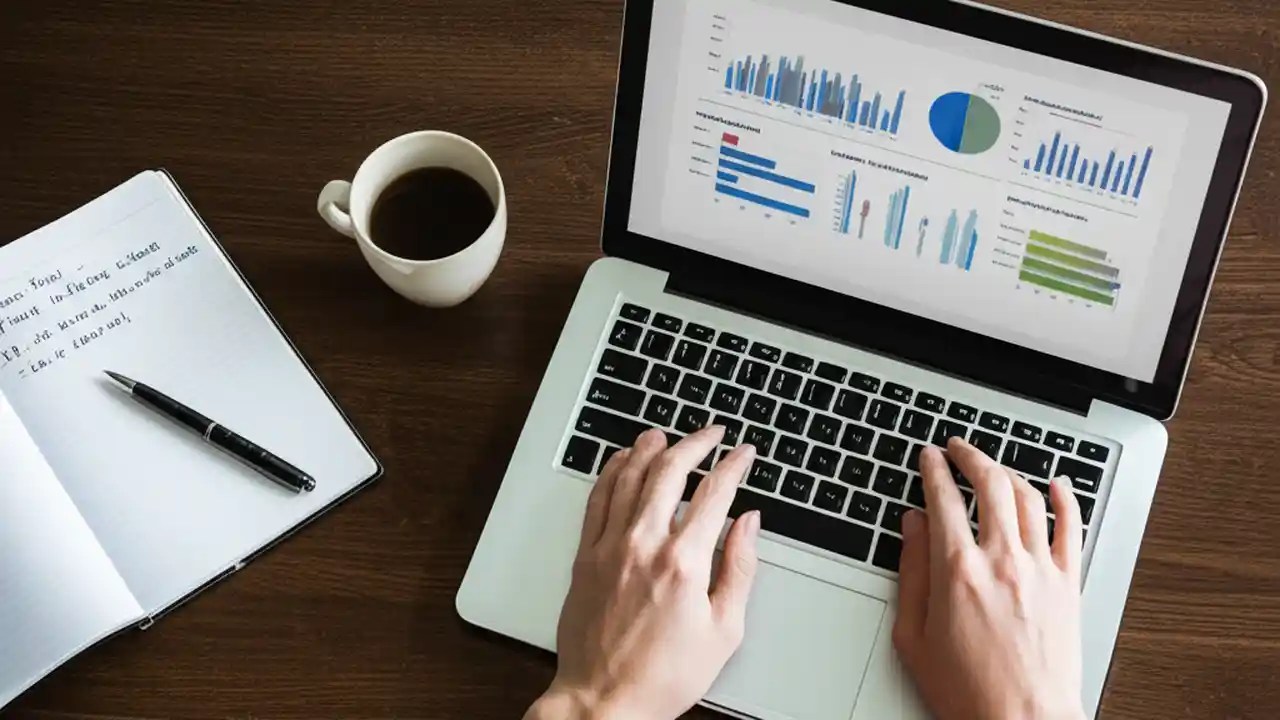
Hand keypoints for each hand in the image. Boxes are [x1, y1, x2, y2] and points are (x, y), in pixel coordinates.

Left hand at [525, 427, 760, 719]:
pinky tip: (621, 461)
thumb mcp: (724, 630)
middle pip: (669, 471)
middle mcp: (643, 546)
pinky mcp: (585, 557)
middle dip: (695, 443)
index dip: (733, 466)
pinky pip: (597, 499)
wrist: (604, 702)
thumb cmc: (663, 677)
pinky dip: (611, 472)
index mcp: (683, 564)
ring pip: (629, 476)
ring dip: (650, 448)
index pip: (714, 494)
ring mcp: (609, 547)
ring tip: (665, 434)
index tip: (743, 454)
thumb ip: (740, 569)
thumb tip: (749, 525)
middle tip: (711, 433)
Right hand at [894, 438, 1085, 719]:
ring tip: (993, 465)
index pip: (943, 499)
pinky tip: (1056, 484)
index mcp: (957, 571)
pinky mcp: (1069, 585)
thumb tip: (912, 528)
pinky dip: (1065, 498)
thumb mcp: (914, 635)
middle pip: (989, 484)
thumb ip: (911, 573)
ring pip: (1028, 497)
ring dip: (1007, 471)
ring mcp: (1040, 570)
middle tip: (958, 448)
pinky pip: (1071, 528)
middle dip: (970, 456)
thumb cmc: (968, 691)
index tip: (928, 458)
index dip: (932, 470)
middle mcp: (1002, 561)